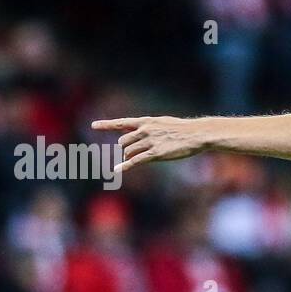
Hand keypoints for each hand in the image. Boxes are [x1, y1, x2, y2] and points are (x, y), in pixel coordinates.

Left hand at [92, 116, 210, 171]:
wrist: (197, 134)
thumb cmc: (183, 130)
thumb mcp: (163, 123)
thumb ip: (149, 128)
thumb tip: (139, 133)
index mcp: (146, 121)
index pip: (122, 123)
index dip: (107, 124)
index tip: (93, 125)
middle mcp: (145, 130)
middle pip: (124, 142)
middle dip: (126, 150)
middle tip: (136, 154)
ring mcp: (149, 142)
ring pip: (129, 152)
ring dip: (131, 158)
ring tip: (144, 158)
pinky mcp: (156, 153)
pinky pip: (135, 161)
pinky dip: (125, 166)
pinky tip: (116, 170)